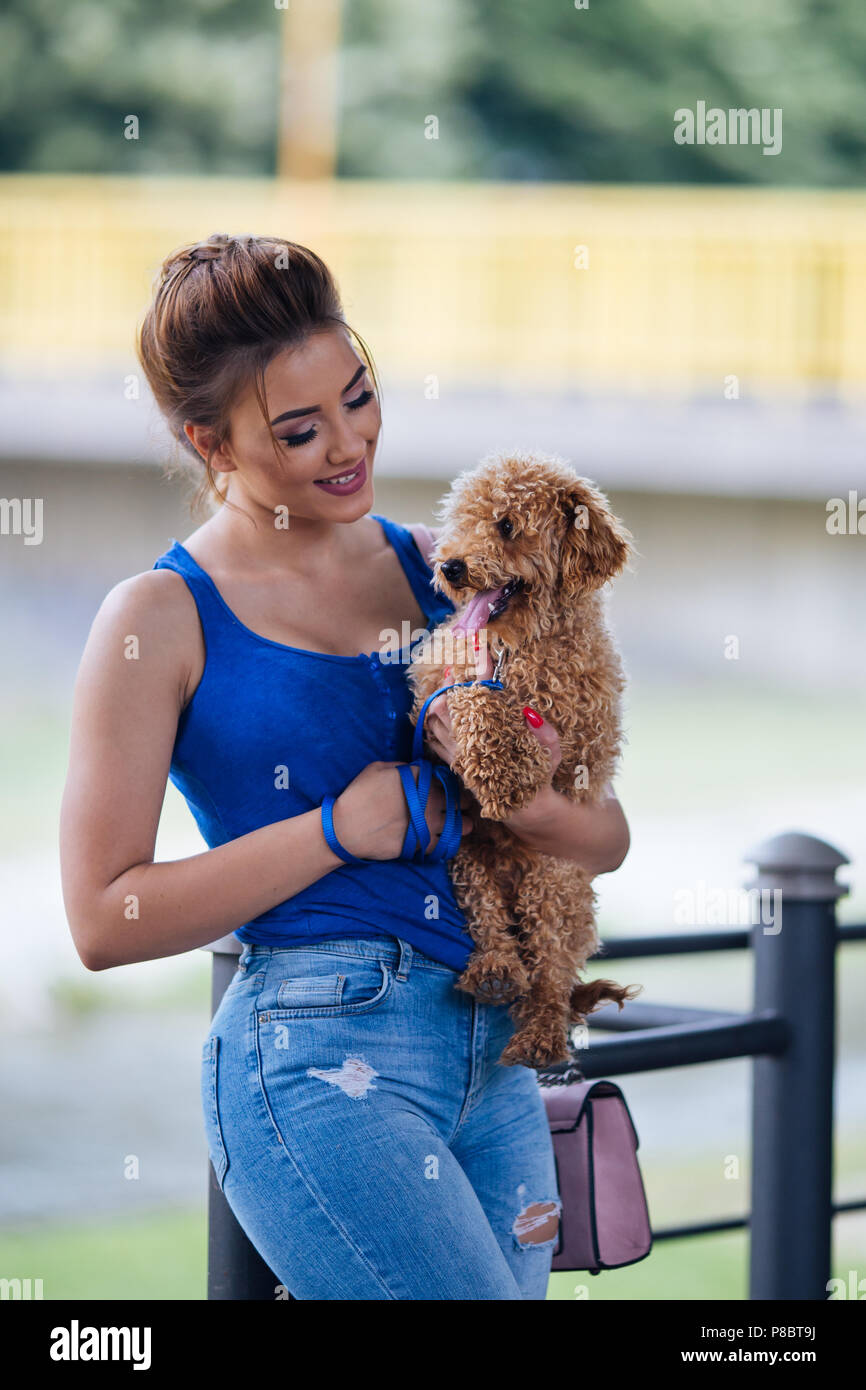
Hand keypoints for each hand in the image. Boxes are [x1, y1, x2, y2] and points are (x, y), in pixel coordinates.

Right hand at [330, 760, 475, 861]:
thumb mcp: (377, 768)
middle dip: (463, 802)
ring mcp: (427, 823)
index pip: (447, 777)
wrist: (345, 829)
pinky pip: (446, 844)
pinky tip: (448, 839)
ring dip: (465, 824)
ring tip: (464, 824)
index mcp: (418, 778)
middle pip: (460, 799)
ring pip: (461, 824)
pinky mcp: (422, 843)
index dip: (452, 782)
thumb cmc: (357, 795)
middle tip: (463, 805)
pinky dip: (450, 842)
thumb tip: (417, 768)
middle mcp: (428, 798)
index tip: (452, 787)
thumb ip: (402, 766)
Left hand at [423, 646, 562, 779]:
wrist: (524, 807)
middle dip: (451, 686)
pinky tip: (438, 712)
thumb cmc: (539, 775)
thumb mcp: (551, 754)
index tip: (481, 650)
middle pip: (448, 707)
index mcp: (497, 737)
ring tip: (446, 686)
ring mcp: (460, 755)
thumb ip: (544, 734)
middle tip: (454, 670)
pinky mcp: (454, 764)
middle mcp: (473, 745)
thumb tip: (529, 714)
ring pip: (435, 722)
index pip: (486, 697)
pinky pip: (433, 740)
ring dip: (439, 702)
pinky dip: (432, 723)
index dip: (484, 671)